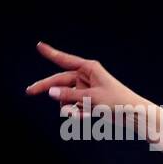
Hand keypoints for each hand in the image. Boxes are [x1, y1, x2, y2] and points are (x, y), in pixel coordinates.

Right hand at [25, 42, 146, 116]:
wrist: (133, 115)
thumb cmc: (116, 102)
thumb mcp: (91, 98)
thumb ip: (69, 95)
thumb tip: (50, 92)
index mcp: (89, 68)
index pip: (65, 60)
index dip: (51, 53)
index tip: (39, 45)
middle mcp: (85, 77)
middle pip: (59, 81)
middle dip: (47, 88)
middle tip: (29, 91)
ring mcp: (85, 90)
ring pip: (65, 98)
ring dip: (69, 108)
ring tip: (81, 114)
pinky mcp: (87, 102)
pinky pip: (73, 107)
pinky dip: (77, 113)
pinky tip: (86, 117)